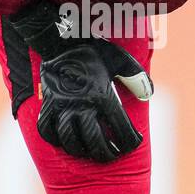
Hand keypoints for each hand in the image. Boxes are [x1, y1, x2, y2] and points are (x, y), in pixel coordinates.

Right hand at [5, 0, 152, 162]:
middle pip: (95, 141)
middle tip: (111, 154)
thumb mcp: (121, 60)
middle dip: (106, 153)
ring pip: (70, 140)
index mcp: (103, 96)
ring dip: (82, 151)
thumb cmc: (94, 50)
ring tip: (90, 152)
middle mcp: (82, 105)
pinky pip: (46, 131)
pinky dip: (55, 140)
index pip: (120, 128)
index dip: (129, 141)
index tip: (132, 142)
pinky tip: (65, 142)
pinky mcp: (47, 105)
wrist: (61, 39)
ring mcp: (62, 107)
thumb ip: (136, 78)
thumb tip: (147, 96)